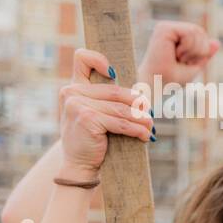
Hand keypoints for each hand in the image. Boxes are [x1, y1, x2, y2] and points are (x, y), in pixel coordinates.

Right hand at [57, 48, 153, 177]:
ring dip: (141, 119)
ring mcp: (77, 105)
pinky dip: (138, 130)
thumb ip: (108, 99)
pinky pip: (122, 123)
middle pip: (116, 91)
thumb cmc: (93, 138)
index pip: (82, 58)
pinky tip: (146, 136)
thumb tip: (142, 95)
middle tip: (149, 116)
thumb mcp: (96, 113)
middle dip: (137, 104)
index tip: (114, 73)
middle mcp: (71, 92)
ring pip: (121, 109)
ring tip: (151, 127)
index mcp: (73, 87)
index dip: (100, 60)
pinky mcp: (87, 118)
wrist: (80, 164)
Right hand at [137, 21, 218, 86]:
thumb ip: (205, 53)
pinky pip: (190, 32)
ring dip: (192, 50)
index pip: (202, 36)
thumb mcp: (195, 65)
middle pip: (200, 31)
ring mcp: (166, 27)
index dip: (202, 51)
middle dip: (198, 50)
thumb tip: (217, 42)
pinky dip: (188, 47)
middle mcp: (171, 29)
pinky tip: (175, 53)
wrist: (158, 83)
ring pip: (196, 31)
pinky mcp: (164, 28)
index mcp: (177, 37)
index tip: (185, 62)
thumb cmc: (173, 78)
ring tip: (177, 57)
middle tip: (181, 60)